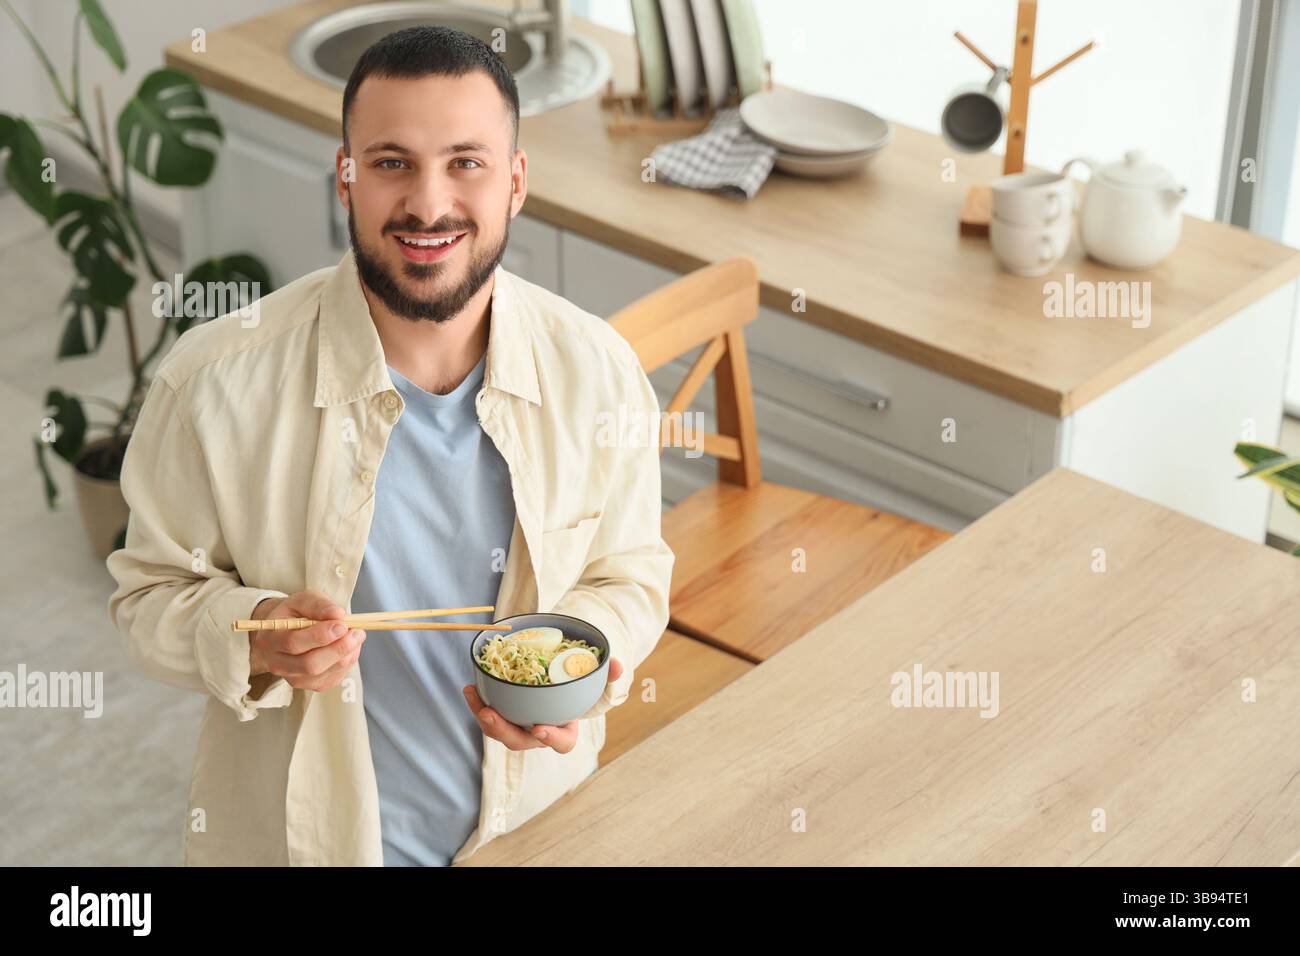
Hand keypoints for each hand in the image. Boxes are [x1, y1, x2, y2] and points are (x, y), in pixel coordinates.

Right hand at [247, 589, 366, 691]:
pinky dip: (347, 662)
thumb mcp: (303, 600)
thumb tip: (339, 615)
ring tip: (356, 635)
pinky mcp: (312, 686)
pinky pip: (333, 678)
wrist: (289, 631)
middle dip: (338, 649)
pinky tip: (350, 647)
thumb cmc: (296, 613)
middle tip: (357, 632)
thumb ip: (319, 605)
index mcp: (270, 640)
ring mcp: (294, 679)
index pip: (293, 643)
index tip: (342, 625)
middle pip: (310, 665)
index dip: (320, 636)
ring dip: (346, 655)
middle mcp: (278, 664)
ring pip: (324, 674)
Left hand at [462, 658, 623, 753]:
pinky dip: (478, 703)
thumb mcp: (597, 682)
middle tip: (490, 715)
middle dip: (503, 730)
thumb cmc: (580, 688)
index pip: (561, 743)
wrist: (562, 685)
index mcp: (564, 731)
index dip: (550, 739)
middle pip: (520, 741)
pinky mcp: (505, 716)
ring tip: (472, 696)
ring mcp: (520, 726)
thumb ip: (609, 675)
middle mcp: (539, 734)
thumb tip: (617, 665)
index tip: (540, 728)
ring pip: (499, 731)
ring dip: (484, 718)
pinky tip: (469, 688)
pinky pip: (489, 716)